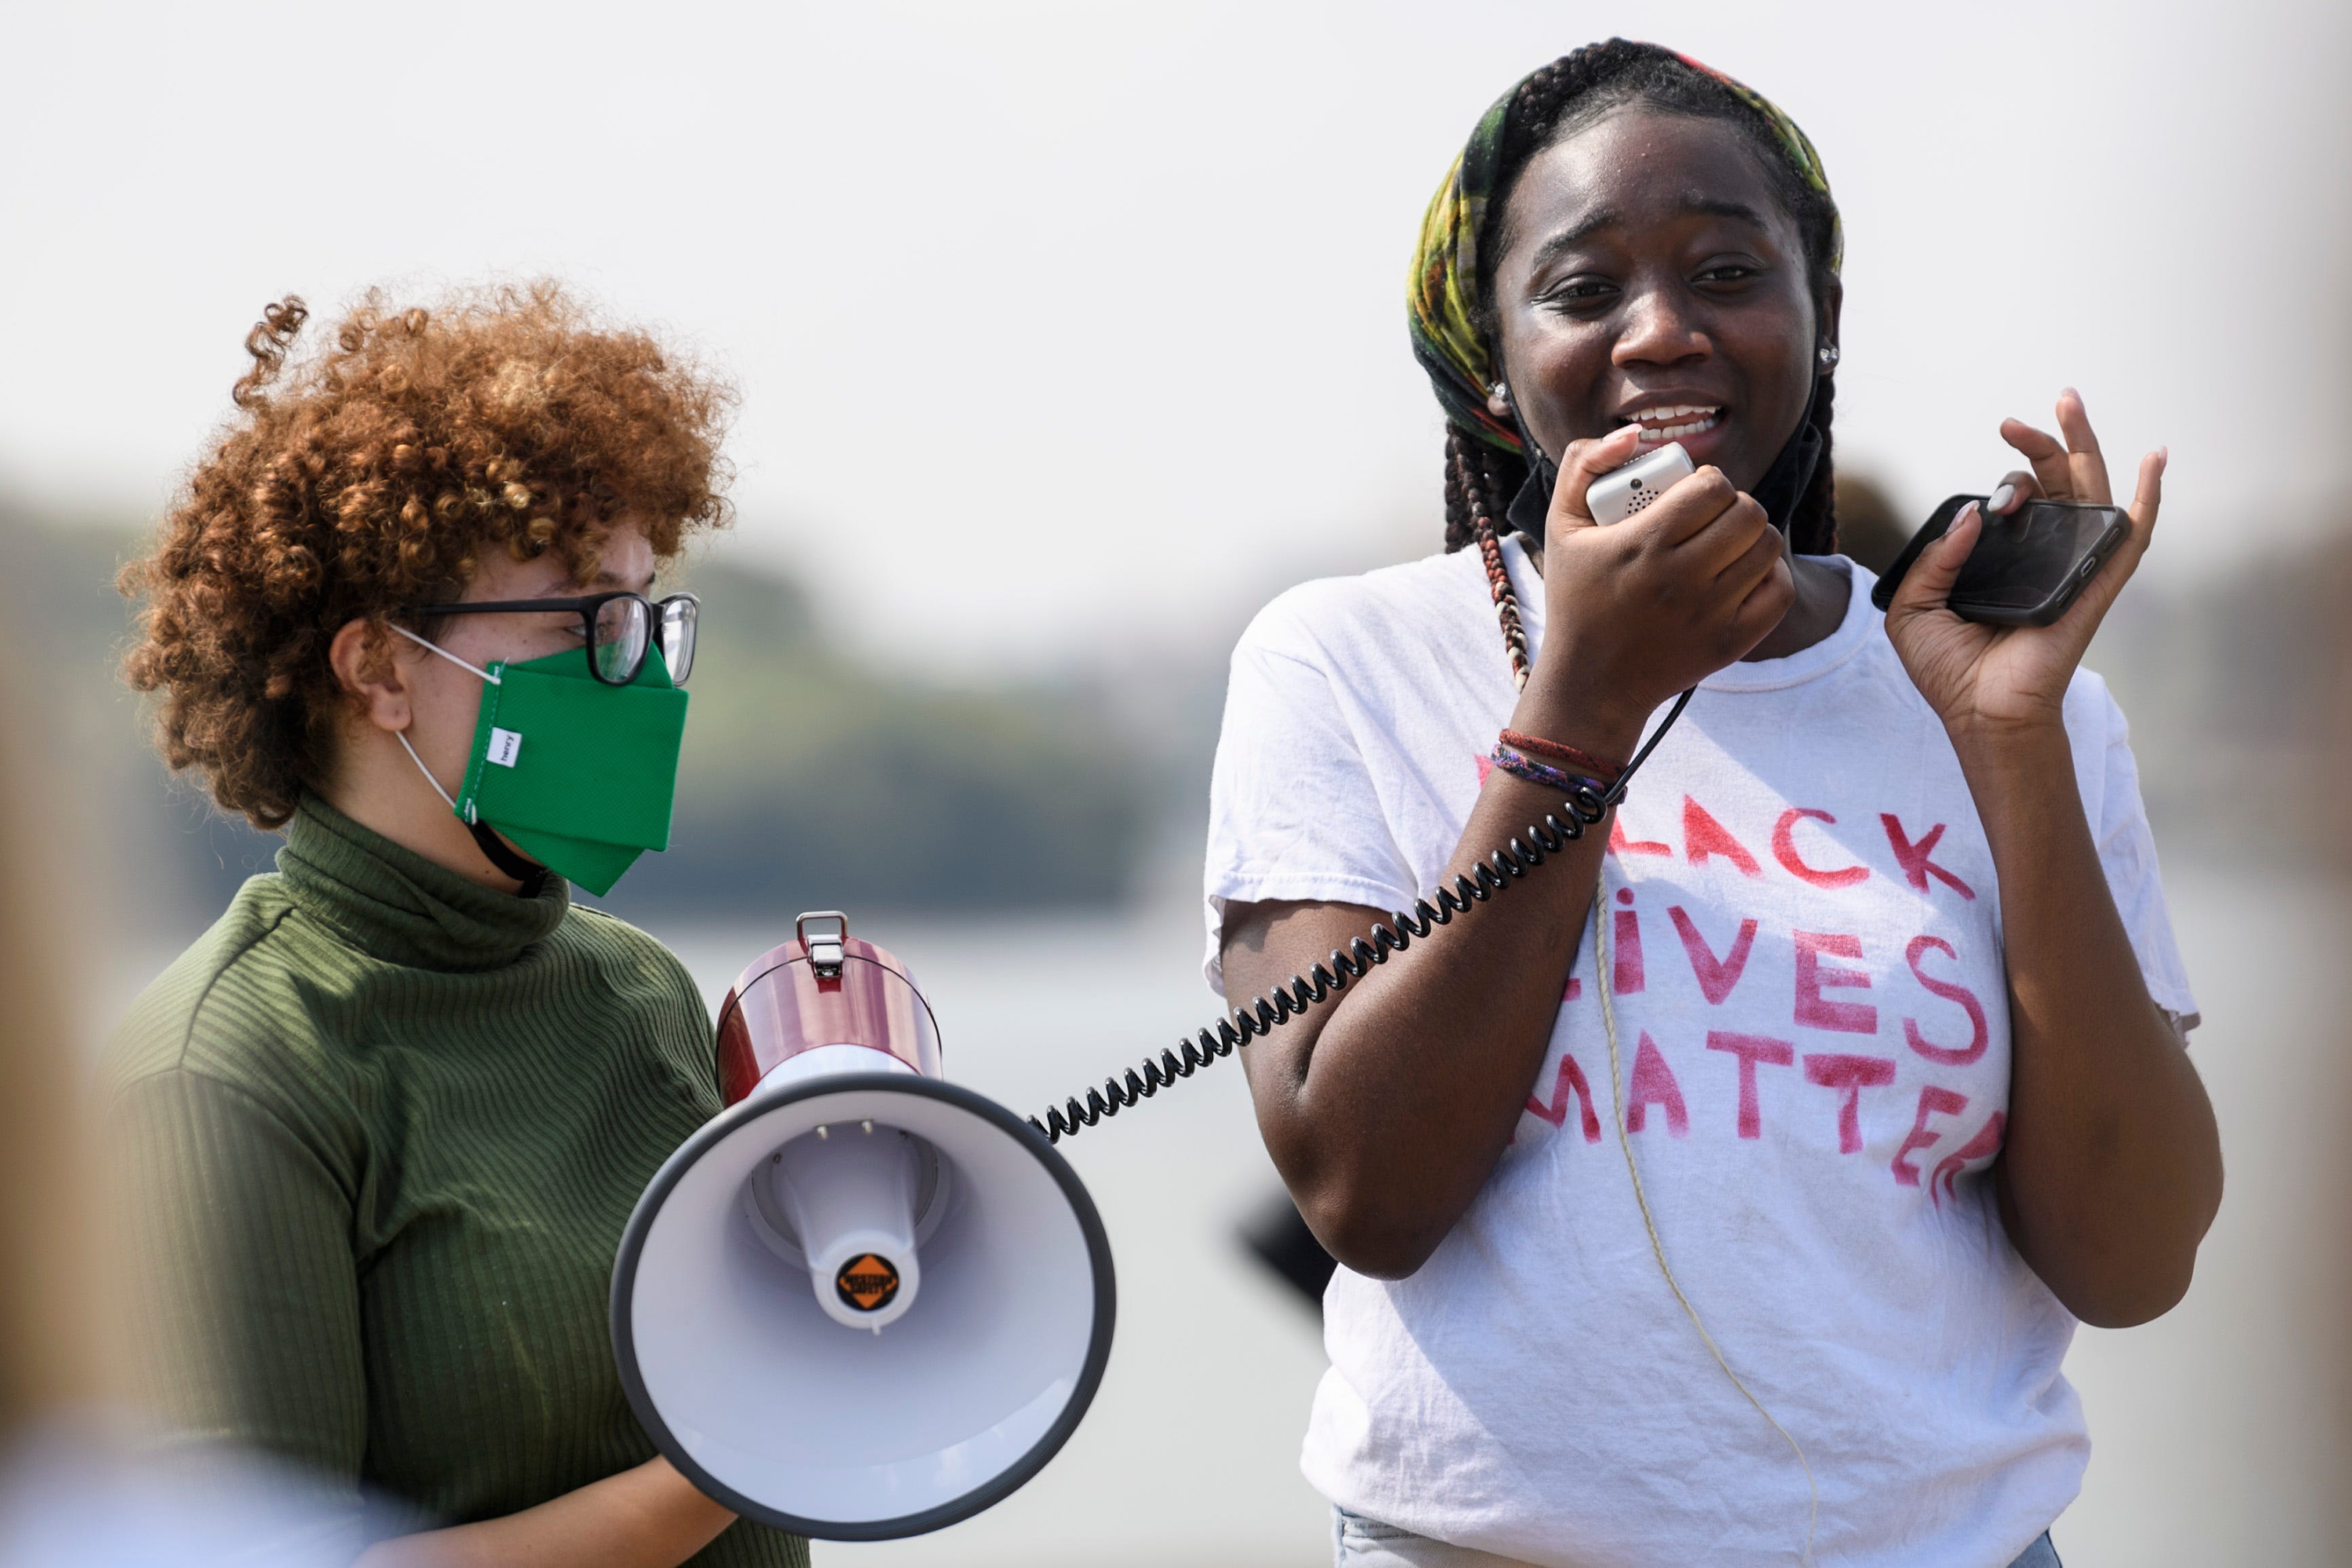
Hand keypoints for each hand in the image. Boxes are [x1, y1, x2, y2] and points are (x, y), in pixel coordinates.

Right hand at [1524, 424, 1793, 738]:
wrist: (1592, 682)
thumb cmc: (1576, 597)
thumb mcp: (1561, 526)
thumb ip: (1584, 464)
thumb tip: (1634, 433)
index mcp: (1642, 544)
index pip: (1711, 487)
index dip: (1710, 480)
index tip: (1694, 491)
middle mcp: (1680, 579)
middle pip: (1747, 513)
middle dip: (1736, 504)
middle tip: (1715, 515)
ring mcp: (1710, 613)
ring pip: (1767, 547)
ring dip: (1754, 536)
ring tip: (1730, 542)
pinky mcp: (1731, 642)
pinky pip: (1778, 592)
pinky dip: (1769, 576)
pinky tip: (1745, 574)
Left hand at [1883, 389, 2164, 740]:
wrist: (1980, 712)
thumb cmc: (1949, 670)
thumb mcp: (1914, 607)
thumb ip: (1937, 556)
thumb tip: (1973, 513)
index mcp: (2001, 560)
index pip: (2012, 503)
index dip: (1999, 483)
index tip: (1978, 493)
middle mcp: (2041, 555)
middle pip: (2052, 483)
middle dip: (2038, 443)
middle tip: (2012, 420)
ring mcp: (2073, 564)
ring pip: (2089, 492)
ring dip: (2083, 444)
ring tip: (2068, 403)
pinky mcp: (2097, 581)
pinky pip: (2132, 534)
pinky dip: (2149, 495)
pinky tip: (2155, 458)